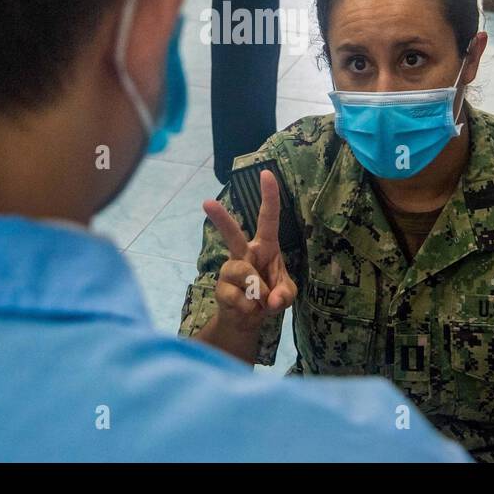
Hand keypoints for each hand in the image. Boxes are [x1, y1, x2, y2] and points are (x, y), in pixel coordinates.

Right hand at [202, 170, 296, 333]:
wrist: (248, 320)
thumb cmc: (270, 296)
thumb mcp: (286, 295)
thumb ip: (285, 294)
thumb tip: (272, 300)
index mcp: (265, 246)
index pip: (268, 218)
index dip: (269, 196)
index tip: (266, 173)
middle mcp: (244, 253)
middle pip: (232, 233)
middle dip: (220, 219)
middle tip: (206, 203)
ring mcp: (231, 270)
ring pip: (242, 271)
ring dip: (258, 291)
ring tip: (261, 301)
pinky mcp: (221, 288)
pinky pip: (237, 296)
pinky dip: (250, 307)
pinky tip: (250, 309)